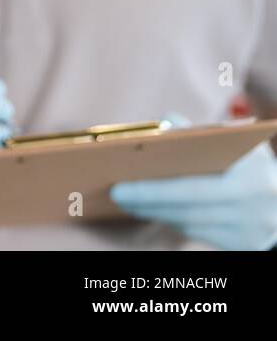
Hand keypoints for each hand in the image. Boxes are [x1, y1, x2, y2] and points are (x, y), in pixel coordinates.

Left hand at [111, 128, 276, 250]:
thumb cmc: (250, 163)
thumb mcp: (236, 143)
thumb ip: (200, 133)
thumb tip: (165, 123)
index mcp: (250, 175)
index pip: (191, 187)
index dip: (153, 188)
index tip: (122, 183)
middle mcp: (253, 206)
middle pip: (187, 207)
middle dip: (147, 200)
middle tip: (116, 192)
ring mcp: (251, 230)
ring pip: (191, 223)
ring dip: (155, 212)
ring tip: (127, 201)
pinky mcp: (246, 245)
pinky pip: (199, 233)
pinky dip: (173, 220)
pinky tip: (153, 209)